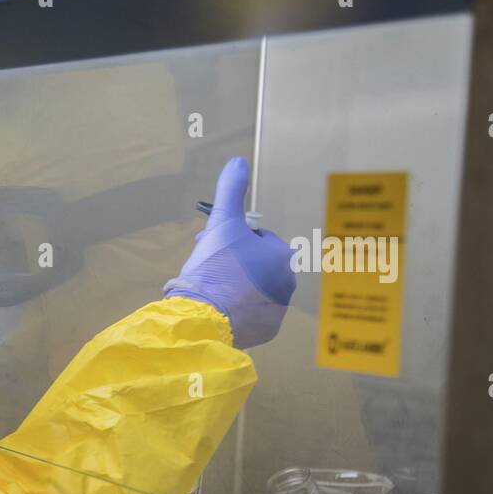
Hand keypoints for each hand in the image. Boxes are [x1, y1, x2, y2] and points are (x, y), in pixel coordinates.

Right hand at [163, 157, 295, 348]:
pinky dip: (239, 312)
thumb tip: (239, 161)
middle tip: (209, 270)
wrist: (204, 316)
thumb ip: (231, 191)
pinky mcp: (268, 332)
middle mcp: (288, 282)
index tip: (214, 249)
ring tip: (213, 292)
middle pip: (257, 267)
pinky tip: (221, 310)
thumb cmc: (216, 267)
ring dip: (237, 289)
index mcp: (282, 255)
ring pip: (255, 291)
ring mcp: (279, 310)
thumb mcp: (221, 223)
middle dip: (235, 265)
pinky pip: (253, 316)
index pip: (257, 240)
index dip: (233, 242)